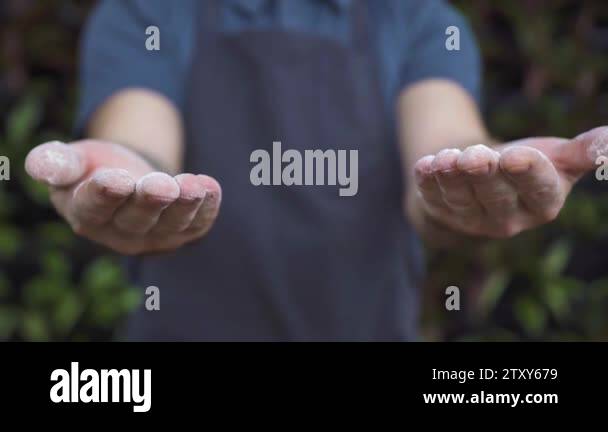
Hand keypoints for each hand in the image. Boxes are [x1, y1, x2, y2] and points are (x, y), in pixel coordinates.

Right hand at [25, 140, 221, 254]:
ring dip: (185, 206)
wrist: (130, 180)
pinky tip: (211, 187)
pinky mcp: (185, 231)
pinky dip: (207, 208)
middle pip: (138, 219)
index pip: (95, 208)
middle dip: (150, 201)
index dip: (105, 193)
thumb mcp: (72, 161)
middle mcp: (123, 232)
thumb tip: (40, 165)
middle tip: (161, 185)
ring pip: (173, 224)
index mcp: (87, 215)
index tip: (114, 178)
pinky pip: (198, 223)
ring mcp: (157, 235)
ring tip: (194, 186)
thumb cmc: (94, 169)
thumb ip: (57, 163)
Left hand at [413, 126, 607, 238]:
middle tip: (476, 156)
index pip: (538, 190)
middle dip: (484, 175)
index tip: (516, 156)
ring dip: (452, 177)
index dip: (527, 173)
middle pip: (495, 196)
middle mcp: (507, 218)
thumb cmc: (528, 165)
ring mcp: (471, 218)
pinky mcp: (441, 211)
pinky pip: (432, 198)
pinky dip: (426, 182)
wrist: (483, 176)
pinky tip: (424, 165)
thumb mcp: (558, 157)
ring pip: (461, 198)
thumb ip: (586, 152)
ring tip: (446, 157)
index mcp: (543, 204)